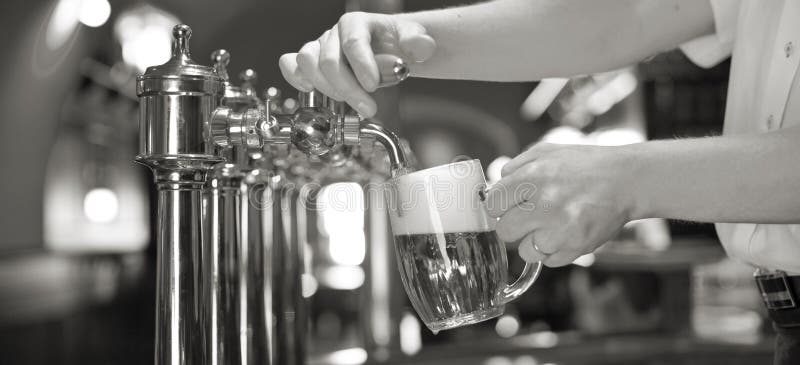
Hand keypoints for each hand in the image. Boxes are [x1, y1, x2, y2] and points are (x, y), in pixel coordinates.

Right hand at [279, 12, 435, 116]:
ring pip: (308, 63)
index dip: (361, 66)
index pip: (353, 42)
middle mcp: (334, 33)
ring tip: (349, 102)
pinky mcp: (311, 61)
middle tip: (368, 108)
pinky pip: (291, 63)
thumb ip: (418, 43)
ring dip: (327, 88)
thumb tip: (420, 46)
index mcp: (356, 22)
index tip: (373, 85)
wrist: (387, 49)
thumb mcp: (414, 41)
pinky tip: (310, 89)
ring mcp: (319, 46)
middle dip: (349, 89)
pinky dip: (295, 77)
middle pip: (329, 60)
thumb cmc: (396, 44)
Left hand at [485, 143, 638, 266]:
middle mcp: (544, 204)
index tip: (508, 205)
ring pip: (524, 251)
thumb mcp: (547, 152)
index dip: (499, 206)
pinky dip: (553, 251)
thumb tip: (495, 186)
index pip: (492, 205)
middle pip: (504, 231)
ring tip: (551, 225)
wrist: (627, 180)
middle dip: (514, 224)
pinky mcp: (575, 247)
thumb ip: (516, 167)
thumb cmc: (584, 165)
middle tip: (530, 216)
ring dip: (533, 241)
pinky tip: (566, 233)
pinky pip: (547, 261)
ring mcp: (560, 229)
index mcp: (532, 177)